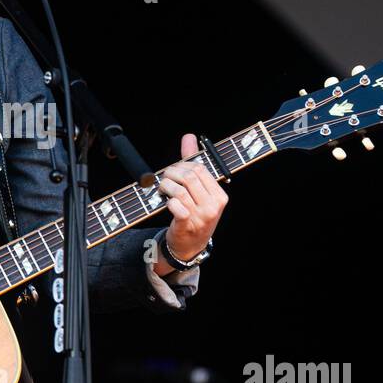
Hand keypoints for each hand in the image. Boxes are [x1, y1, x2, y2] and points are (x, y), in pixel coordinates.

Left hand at [155, 133, 227, 269]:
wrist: (190, 245)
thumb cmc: (195, 214)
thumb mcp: (199, 190)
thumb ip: (194, 163)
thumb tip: (189, 137)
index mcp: (220, 195)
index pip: (200, 169)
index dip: (182, 165)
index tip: (174, 170)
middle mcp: (213, 206)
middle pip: (189, 177)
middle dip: (172, 174)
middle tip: (165, 178)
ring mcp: (201, 217)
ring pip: (180, 190)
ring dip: (166, 186)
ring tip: (163, 189)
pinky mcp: (187, 224)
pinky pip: (176, 206)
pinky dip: (167, 201)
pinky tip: (167, 203)